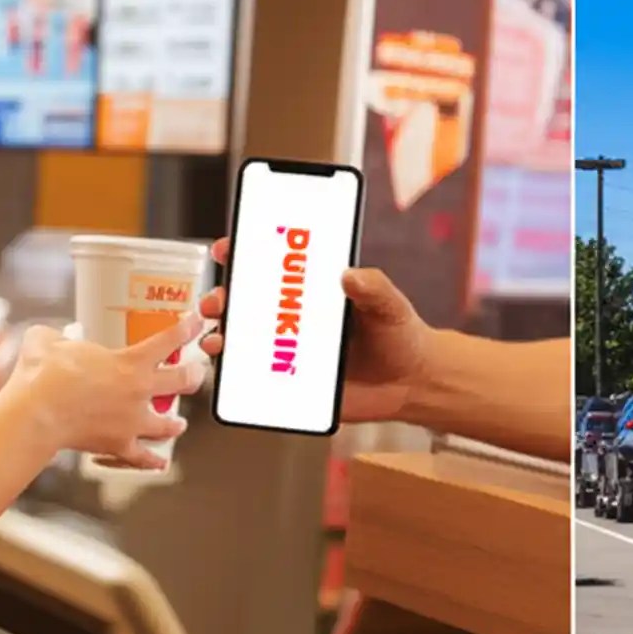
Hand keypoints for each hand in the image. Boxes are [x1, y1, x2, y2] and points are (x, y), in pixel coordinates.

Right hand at [5, 314, 207, 468]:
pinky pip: (142, 457)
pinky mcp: (119, 445)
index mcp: (129, 362)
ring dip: (175, 422)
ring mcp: (133, 421)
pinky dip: (151, 461)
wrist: (35, 413)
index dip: (186, 329)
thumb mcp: (46, 342)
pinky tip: (160, 462)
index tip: (196, 323)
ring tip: (179, 422)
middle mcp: (140, 391)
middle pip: (184, 381)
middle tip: (197, 372)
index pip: (167, 341)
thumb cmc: (42, 375)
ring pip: (169, 424)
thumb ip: (56, 338)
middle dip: (194, 375)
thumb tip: (49, 338)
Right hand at [198, 238, 433, 422]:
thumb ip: (374, 287)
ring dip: (224, 335)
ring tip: (219, 338)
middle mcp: (297, 318)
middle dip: (223, 297)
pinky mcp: (295, 383)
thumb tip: (350, 274)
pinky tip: (232, 372)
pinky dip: (240, 375)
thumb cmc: (401, 336)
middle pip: (248, 302)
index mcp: (315, 291)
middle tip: (218, 301)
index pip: (273, 266)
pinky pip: (259, 378)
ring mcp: (293, 350)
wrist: (414, 384)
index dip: (245, 253)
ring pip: (246, 339)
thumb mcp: (390, 305)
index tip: (228, 249)